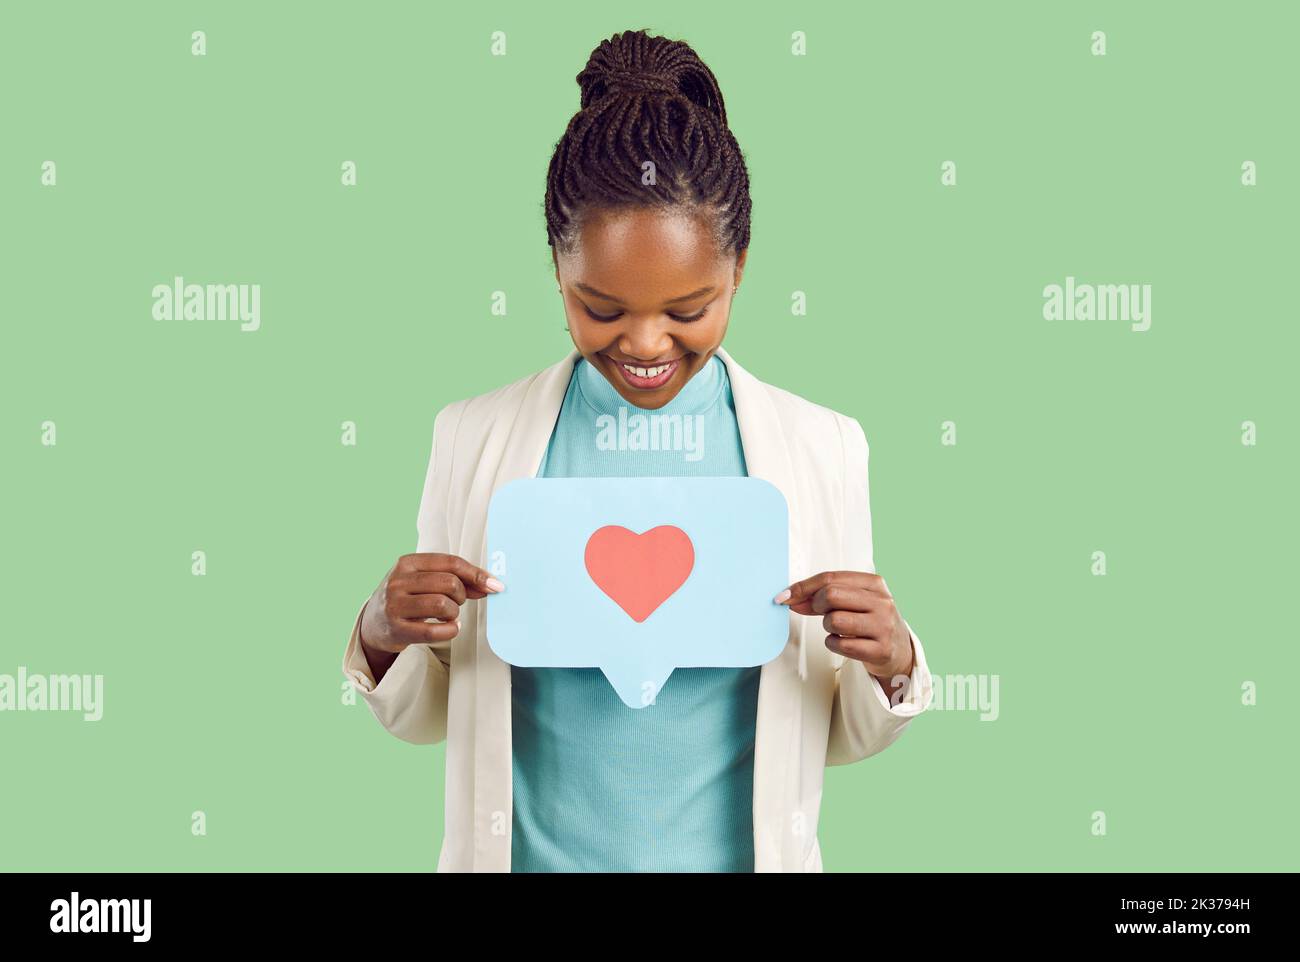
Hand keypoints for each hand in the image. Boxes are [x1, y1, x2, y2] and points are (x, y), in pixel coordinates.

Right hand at [359, 553, 502, 663]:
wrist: (372, 623)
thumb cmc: (405, 597)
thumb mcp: (422, 580)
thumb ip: (453, 578)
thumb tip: (489, 584)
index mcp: (407, 563)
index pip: (451, 562)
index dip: (477, 575)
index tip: (494, 585)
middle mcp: (398, 581)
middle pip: (449, 583)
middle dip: (462, 595)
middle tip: (457, 602)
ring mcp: (395, 605)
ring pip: (443, 605)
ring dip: (454, 613)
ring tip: (448, 615)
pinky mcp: (397, 629)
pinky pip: (435, 631)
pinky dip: (450, 630)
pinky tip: (449, 628)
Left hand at [775, 570, 913, 684]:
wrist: (899, 651)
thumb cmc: (870, 621)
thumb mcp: (854, 601)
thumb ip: (823, 596)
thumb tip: (790, 597)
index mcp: (874, 584)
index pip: (830, 578)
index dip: (802, 587)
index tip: (784, 597)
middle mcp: (882, 602)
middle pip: (831, 595)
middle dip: (817, 606)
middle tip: (822, 614)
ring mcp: (883, 626)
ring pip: (834, 621)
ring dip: (827, 627)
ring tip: (838, 630)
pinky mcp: (880, 650)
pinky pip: (840, 645)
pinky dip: (834, 644)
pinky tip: (844, 643)